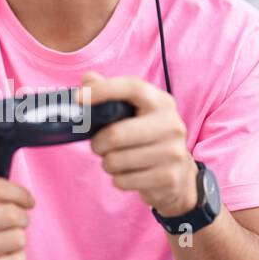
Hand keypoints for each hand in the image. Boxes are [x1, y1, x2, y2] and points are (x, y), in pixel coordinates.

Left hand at [78, 71, 198, 216]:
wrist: (180, 175)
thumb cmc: (148, 138)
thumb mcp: (136, 113)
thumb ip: (111, 94)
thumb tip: (87, 78)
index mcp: (162, 103)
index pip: (133, 87)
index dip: (104, 90)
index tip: (78, 98)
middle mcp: (172, 125)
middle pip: (116, 134)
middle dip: (98, 143)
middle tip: (98, 145)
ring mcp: (173, 153)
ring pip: (116, 160)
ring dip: (107, 163)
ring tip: (116, 160)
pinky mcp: (168, 178)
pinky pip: (123, 180)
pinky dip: (118, 179)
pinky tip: (130, 174)